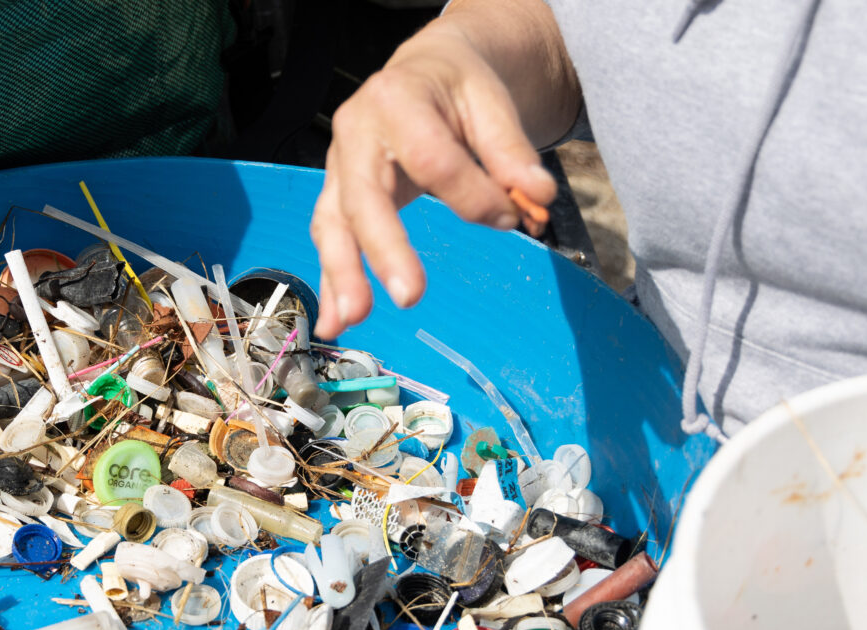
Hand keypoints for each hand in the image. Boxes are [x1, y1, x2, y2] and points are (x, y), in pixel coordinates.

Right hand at [310, 22, 558, 337]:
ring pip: (333, 225)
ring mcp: (339, 168)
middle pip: (365, 198)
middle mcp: (355, 133)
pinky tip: (335, 321)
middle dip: (385, 250)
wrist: (423, 71)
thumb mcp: (490, 99)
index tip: (510, 217)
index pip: (431, 158)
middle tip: (409, 295)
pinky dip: (331, 283)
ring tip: (354, 319)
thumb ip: (510, 149)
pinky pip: (329, 241)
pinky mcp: (337, 196)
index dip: (471, 194)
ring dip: (342, 275)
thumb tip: (536, 198)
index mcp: (395, 99)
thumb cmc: (456, 87)